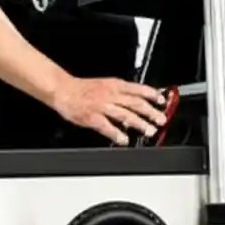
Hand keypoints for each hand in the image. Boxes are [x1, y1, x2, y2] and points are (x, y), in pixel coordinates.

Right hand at [51, 77, 168, 145]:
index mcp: (114, 85)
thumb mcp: (105, 83)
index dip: (152, 95)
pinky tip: (124, 140)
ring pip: (125, 115)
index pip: (137, 89)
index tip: (162, 101)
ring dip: (139, 124)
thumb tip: (135, 100)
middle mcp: (110, 95)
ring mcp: (102, 107)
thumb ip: (120, 92)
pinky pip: (107, 127)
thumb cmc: (82, 88)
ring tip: (149, 131)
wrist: (63, 90)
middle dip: (150, 112)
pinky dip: (117, 134)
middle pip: (135, 104)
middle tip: (161, 120)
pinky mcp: (92, 118)